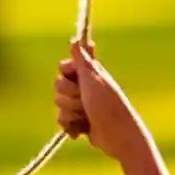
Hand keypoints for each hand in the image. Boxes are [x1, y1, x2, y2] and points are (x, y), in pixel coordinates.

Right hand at [56, 42, 142, 160]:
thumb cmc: (107, 104)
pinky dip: (70, 126)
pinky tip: (81, 131)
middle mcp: (83, 88)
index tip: (77, 78)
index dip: (67, 74)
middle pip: (58, 86)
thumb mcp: (93, 78)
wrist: (117, 135)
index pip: (63, 67)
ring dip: (71, 112)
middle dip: (69, 96)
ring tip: (87, 117)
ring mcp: (80, 106)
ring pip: (59, 104)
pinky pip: (61, 120)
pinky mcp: (78, 122)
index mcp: (88, 74)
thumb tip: (75, 39)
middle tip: (85, 100)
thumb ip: (82, 60)